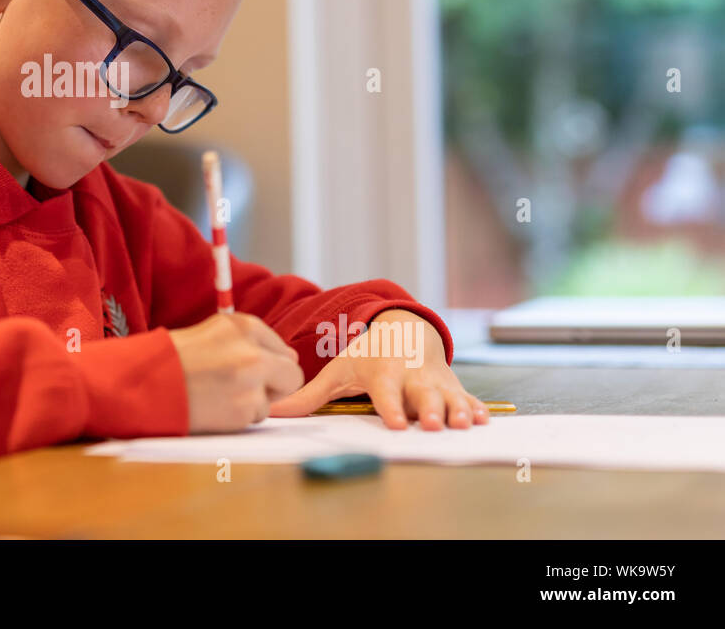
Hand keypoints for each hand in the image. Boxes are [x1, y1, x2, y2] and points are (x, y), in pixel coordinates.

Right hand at [167, 312, 303, 432]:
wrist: (145, 383)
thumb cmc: (172, 358)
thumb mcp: (212, 333)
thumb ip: (250, 341)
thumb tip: (290, 358)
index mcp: (244, 327)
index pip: (280, 348)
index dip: (270, 362)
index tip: (254, 369)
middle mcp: (253, 352)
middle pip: (292, 374)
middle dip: (277, 385)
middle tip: (249, 388)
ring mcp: (251, 383)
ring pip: (272, 400)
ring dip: (252, 402)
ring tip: (220, 396)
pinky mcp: (244, 411)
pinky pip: (255, 417)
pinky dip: (239, 417)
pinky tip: (215, 408)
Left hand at [267, 309, 488, 429]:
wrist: (404, 330)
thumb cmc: (367, 357)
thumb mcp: (338, 371)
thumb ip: (308, 396)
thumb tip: (272, 411)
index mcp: (382, 374)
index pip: (385, 393)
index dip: (390, 407)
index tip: (394, 423)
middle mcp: (410, 377)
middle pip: (421, 395)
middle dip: (428, 410)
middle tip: (432, 425)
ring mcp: (434, 382)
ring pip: (447, 397)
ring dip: (456, 410)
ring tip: (462, 424)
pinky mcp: (452, 387)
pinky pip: (467, 397)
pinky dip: (476, 408)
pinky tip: (483, 419)